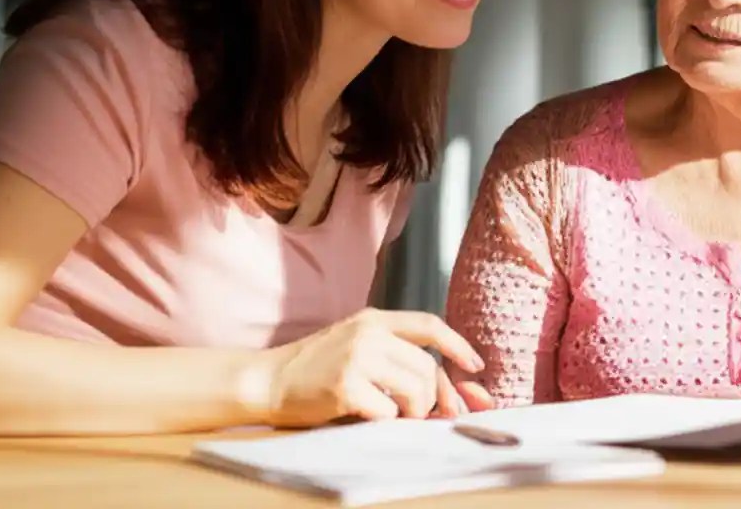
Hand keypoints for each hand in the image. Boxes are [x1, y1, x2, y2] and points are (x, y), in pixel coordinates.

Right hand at [254, 309, 492, 425]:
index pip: (429, 325)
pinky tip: (365, 416)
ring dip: (412, 411)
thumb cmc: (314, 370)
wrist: (266, 380)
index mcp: (373, 320)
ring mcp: (356, 357)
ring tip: (393, 414)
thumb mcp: (355, 345)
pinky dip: (384, 421)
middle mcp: (368, 333)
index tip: (475, 366)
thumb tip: (444, 389)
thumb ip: (393, 355)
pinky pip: (388, 411)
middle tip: (419, 413)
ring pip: (415, 389)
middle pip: (427, 366)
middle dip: (432, 396)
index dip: (458, 345)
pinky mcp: (345, 385)